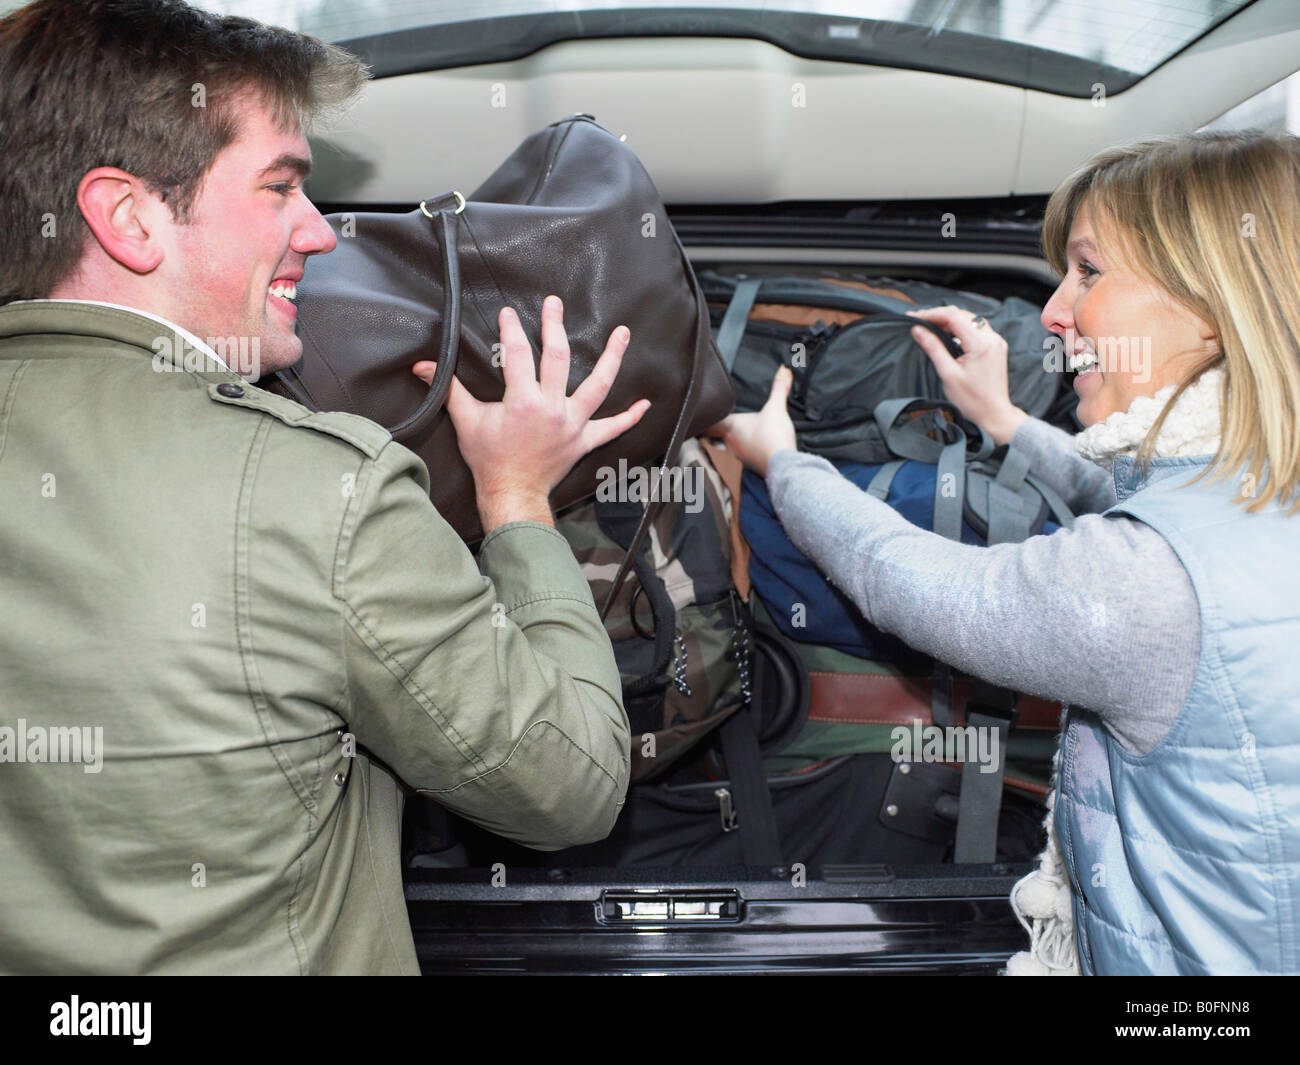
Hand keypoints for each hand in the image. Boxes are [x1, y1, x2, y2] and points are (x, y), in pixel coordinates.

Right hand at [413, 295, 649, 530]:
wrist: (512, 493)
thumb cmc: (489, 459)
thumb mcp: (466, 421)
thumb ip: (447, 389)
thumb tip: (422, 366)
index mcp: (523, 402)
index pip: (519, 355)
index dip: (513, 330)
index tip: (510, 313)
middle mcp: (553, 409)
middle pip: (559, 358)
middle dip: (555, 327)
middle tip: (554, 303)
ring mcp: (573, 425)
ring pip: (599, 386)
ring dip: (612, 358)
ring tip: (623, 334)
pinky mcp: (584, 441)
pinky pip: (612, 428)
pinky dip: (629, 417)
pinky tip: (644, 404)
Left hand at [707, 365, 796, 476]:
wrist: (783, 465)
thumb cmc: (774, 437)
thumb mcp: (777, 408)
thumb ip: (779, 388)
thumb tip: (784, 369)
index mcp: (731, 427)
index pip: (708, 423)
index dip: (700, 420)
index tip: (695, 417)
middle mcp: (729, 443)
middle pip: (711, 438)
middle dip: (709, 432)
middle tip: (705, 427)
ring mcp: (737, 457)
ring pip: (722, 450)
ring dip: (721, 445)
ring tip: (720, 439)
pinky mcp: (748, 467)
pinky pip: (736, 460)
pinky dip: (736, 455)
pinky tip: (743, 452)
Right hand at [907, 306, 1026, 444]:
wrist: (994, 414)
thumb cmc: (973, 400)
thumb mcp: (948, 374)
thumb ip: (933, 348)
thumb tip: (918, 330)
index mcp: (981, 343)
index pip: (953, 316)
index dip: (931, 314)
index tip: (914, 317)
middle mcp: (992, 338)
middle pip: (961, 314)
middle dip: (938, 315)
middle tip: (918, 321)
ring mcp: (995, 341)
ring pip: (969, 319)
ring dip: (949, 320)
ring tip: (930, 326)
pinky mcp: (995, 346)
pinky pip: (976, 328)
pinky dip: (960, 328)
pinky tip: (947, 333)